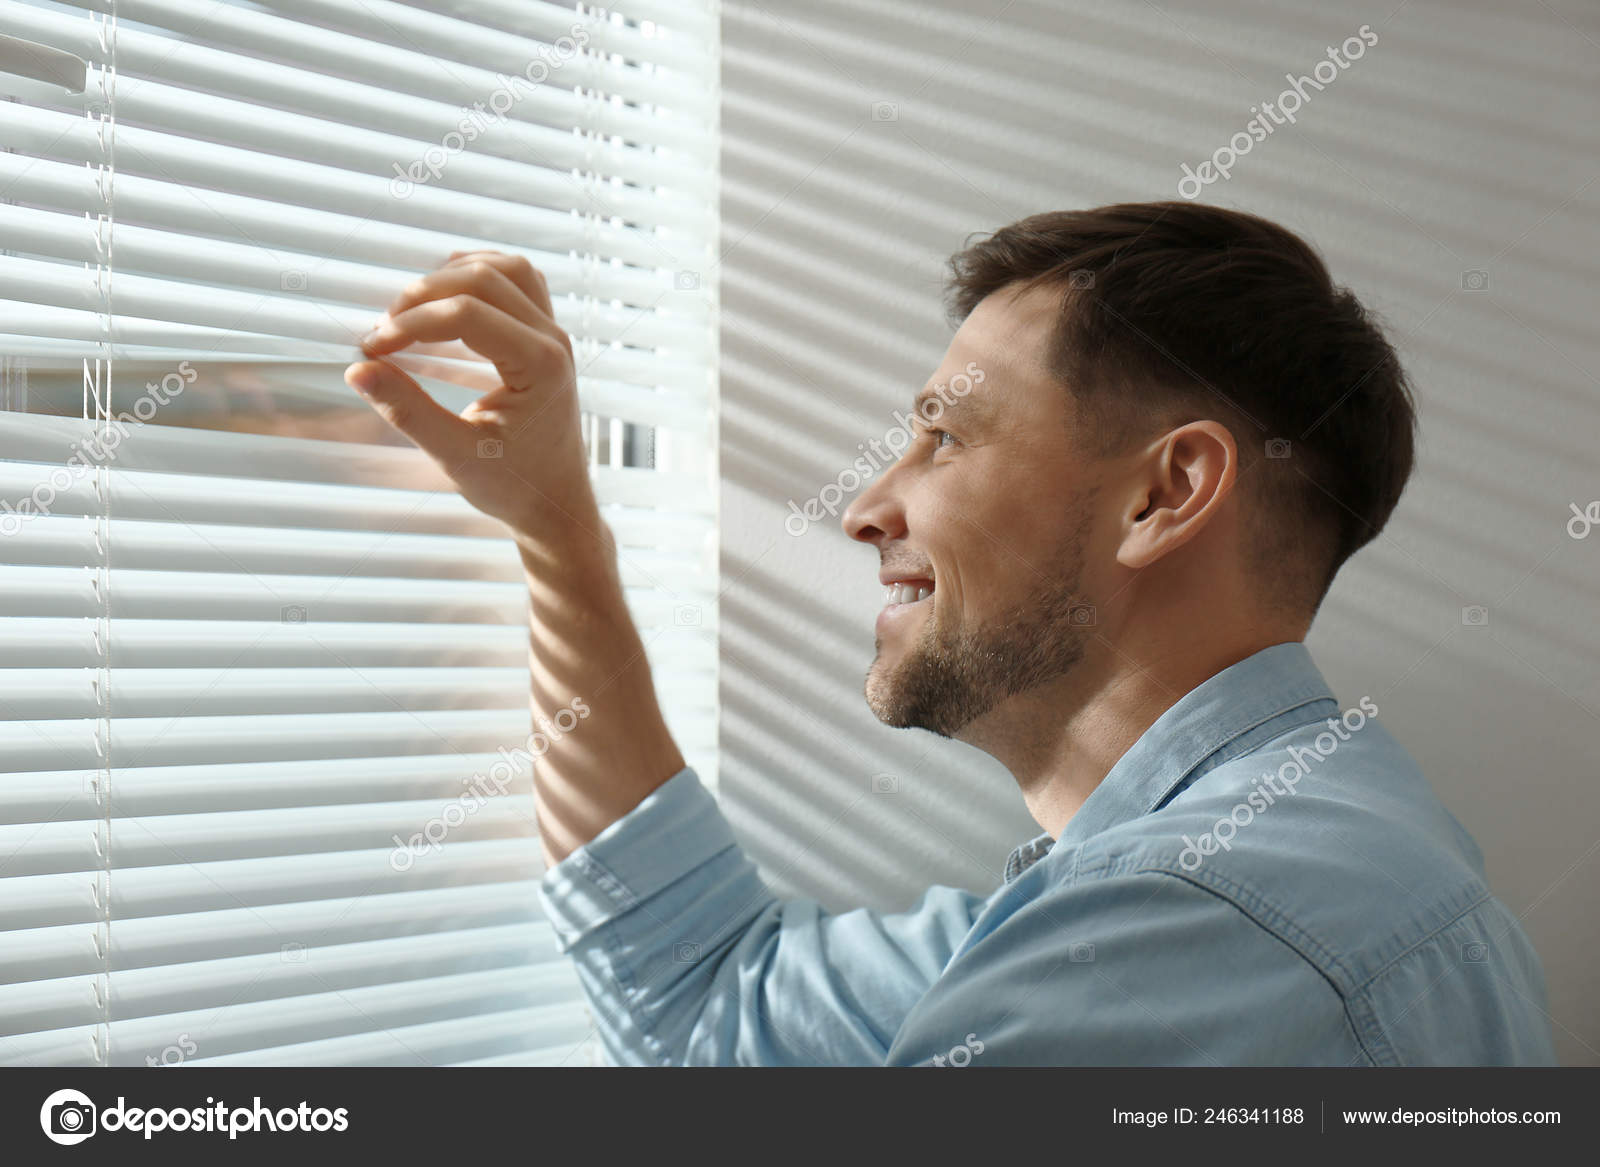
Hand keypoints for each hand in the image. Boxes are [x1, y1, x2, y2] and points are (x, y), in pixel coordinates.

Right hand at [345, 251, 595, 541]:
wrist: (554, 501)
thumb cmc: (515, 485)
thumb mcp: (455, 456)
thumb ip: (408, 411)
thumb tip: (358, 370)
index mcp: (540, 367)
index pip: (467, 314)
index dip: (411, 323)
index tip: (372, 349)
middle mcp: (553, 340)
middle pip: (483, 279)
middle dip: (423, 296)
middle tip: (382, 333)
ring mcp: (553, 333)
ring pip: (504, 269)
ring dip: (450, 276)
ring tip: (408, 310)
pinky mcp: (545, 335)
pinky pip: (518, 281)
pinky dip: (478, 274)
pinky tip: (445, 292)